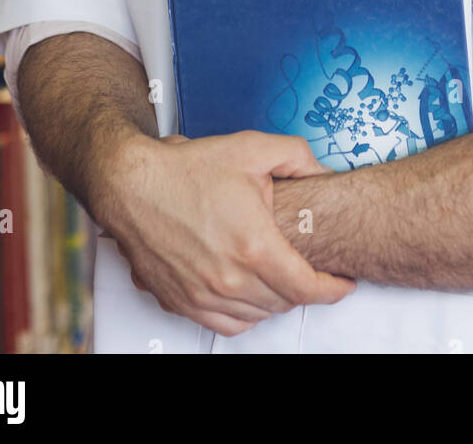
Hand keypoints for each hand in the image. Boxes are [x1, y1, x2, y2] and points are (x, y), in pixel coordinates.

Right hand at [100, 129, 356, 336]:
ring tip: (278, 277)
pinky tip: (247, 293)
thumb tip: (322, 171)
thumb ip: (296, 156)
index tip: (342, 283)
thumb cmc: (184, 170)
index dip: (332, 289)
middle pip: (283, 302)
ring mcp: (203, 295)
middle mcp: (229, 279)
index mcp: (253, 246)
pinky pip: (225, 324)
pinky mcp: (180, 301)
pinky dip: (243, 314)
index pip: (307, 287)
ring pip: (256, 316)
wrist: (131, 185)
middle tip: (308, 269)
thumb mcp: (250, 149)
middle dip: (303, 288)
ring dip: (273, 301)